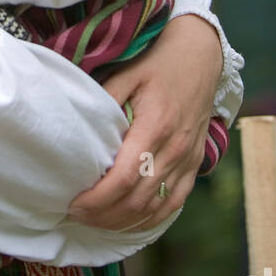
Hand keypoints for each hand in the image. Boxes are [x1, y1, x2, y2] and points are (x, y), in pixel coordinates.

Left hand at [67, 14, 222, 231]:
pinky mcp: (194, 164)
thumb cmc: (158, 60)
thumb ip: (105, 99)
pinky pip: (175, 202)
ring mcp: (188, 159)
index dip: (98, 198)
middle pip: (139, 199)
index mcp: (155, 125)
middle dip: (105, 214)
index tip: (74, 203)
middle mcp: (175, 149)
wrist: (200, 54)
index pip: (125, 176)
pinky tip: (129, 221)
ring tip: (95, 221)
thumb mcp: (127, 71)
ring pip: (156, 206)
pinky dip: (151, 218)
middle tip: (76, 214)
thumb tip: (80, 127)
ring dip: (125, 221)